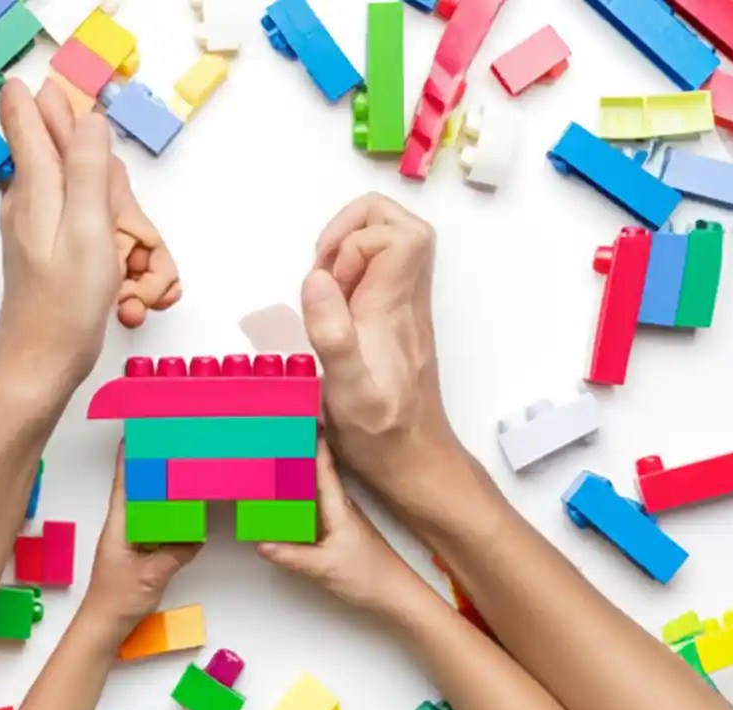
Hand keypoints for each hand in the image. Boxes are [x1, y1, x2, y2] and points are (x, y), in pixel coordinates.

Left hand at [34, 79, 181, 328]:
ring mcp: (57, 233)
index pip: (30, 119)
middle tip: (128, 248)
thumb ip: (88, 168)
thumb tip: (87, 114)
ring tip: (129, 286)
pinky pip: (110, 248)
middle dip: (128, 210)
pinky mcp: (70, 259)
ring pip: (113, 216)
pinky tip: (126, 299)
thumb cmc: (61, 305)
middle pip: (98, 176)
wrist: (43, 367)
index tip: (62, 95)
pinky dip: (128, 272)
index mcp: (38, 187)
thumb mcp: (87, 228)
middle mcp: (42, 204)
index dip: (50, 104)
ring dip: (136, 252)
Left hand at [81, 445, 199, 630]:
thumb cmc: (118, 598)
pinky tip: (183, 514)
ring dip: (159, 493)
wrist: (104, 627)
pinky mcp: (139, 554)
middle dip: (148, 469)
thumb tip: (199, 536)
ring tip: (179, 474)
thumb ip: (176, 553)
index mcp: (119, 525)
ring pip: (146, 509)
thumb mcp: (152, 574)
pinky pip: (154, 528)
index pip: (123, 485)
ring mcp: (130, 541)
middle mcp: (123, 527)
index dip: (128, 460)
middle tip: (167, 448)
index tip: (135, 435)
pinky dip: (167, 519)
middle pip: (135, 491)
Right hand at [257, 442, 424, 615]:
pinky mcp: (338, 528)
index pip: (323, 465)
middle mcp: (340, 505)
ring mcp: (340, 515)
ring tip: (269, 463)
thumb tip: (260, 543)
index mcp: (338, 506)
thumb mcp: (323, 568)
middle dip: (295, 453)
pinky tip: (282, 501)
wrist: (396, 593)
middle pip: (315, 471)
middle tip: (270, 437)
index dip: (311, 440)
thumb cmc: (368, 577)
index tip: (294, 418)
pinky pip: (313, 504)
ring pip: (313, 488)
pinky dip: (298, 498)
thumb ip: (290, 555)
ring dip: (295, 475)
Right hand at [302, 193, 460, 495]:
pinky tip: (334, 309)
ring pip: (392, 244)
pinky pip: (382, 272)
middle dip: (352, 230)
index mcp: (396, 308)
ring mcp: (405, 307)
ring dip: (350, 252)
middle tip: (324, 270)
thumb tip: (317, 277)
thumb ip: (331, 332)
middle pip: (401, 224)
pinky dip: (352, 276)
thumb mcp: (347, 390)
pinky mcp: (397, 320)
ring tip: (325, 290)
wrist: (415, 461)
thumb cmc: (381, 433)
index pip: (399, 234)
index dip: (354, 241)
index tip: (329, 281)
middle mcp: (408, 299)